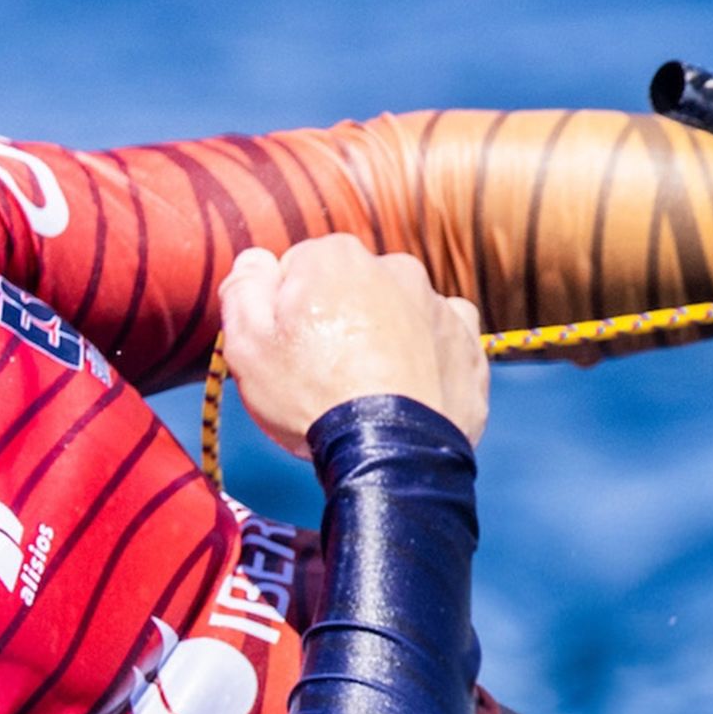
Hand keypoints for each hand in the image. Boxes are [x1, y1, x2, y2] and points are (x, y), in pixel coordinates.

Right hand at [217, 235, 489, 451]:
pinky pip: (442, 340)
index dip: (287, 314)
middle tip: (328, 375)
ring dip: (386, 337)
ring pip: (400, 313)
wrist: (392, 455)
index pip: (298, 272)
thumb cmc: (313, 398)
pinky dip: (428, 357)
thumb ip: (244, 289)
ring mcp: (438, 305)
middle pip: (353, 289)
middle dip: (339, 319)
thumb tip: (255, 261)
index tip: (289, 352)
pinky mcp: (468, 344)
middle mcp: (395, 268)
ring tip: (371, 389)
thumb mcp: (248, 345)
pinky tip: (411, 388)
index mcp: (336, 258)